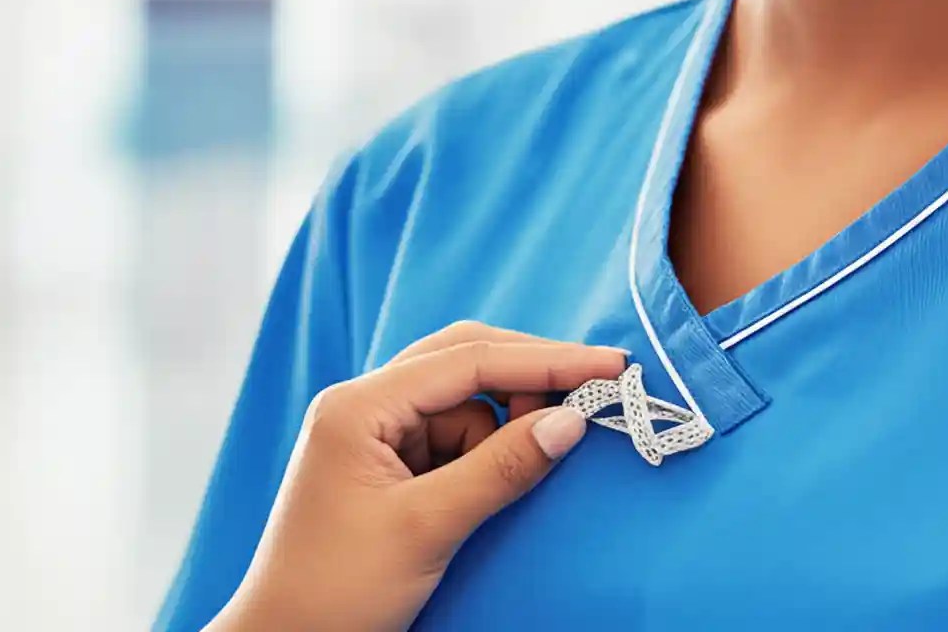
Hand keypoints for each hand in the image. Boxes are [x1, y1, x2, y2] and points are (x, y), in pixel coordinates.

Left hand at [207, 322, 625, 630]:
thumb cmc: (337, 589)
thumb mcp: (427, 527)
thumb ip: (501, 469)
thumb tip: (572, 421)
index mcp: (357, 406)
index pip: (466, 360)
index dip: (544, 359)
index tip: (610, 365)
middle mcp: (361, 405)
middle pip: (460, 362)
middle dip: (526, 376)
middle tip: (594, 390)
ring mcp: (371, 434)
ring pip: (460, 402)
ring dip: (503, 424)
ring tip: (533, 462)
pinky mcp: (384, 465)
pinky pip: (449, 438)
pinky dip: (484, 450)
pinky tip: (499, 477)